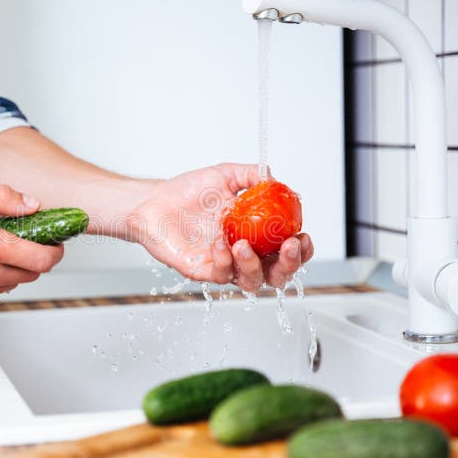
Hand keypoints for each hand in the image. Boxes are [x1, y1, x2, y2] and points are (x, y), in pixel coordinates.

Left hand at [129, 164, 312, 291]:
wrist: (154, 200)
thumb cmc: (188, 192)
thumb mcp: (226, 175)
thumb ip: (253, 176)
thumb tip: (278, 182)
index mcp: (256, 235)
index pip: (287, 250)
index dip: (302, 249)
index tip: (303, 235)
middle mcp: (244, 254)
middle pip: (278, 274)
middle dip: (289, 265)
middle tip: (289, 246)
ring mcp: (225, 265)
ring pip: (252, 281)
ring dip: (255, 265)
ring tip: (244, 244)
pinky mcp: (203, 271)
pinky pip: (221, 275)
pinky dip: (225, 261)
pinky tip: (220, 243)